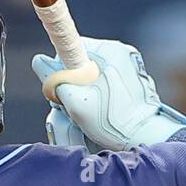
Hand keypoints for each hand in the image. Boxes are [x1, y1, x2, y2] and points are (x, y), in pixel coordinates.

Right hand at [32, 38, 185, 150]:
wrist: (147, 137)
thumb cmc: (112, 121)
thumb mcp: (77, 102)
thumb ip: (55, 81)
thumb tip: (38, 60)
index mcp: (111, 51)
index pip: (73, 47)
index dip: (61, 68)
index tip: (62, 88)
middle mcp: (123, 53)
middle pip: (82, 62)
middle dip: (73, 83)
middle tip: (74, 106)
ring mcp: (131, 67)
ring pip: (94, 74)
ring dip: (85, 91)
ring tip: (91, 112)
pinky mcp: (134, 81)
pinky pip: (107, 83)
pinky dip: (100, 96)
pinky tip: (103, 113)